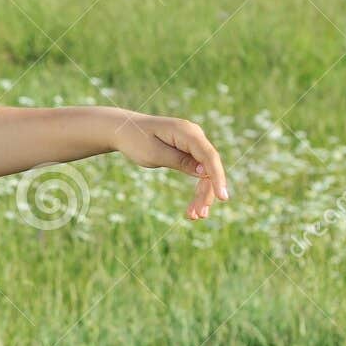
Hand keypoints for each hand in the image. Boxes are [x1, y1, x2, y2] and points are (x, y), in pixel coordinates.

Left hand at [112, 112, 230, 220]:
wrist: (122, 129)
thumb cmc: (135, 140)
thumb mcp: (154, 153)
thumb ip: (179, 161)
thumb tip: (204, 172)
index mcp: (186, 132)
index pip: (209, 156)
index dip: (217, 177)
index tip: (223, 198)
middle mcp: (194, 135)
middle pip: (209, 166)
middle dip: (206, 192)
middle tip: (199, 215)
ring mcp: (192, 143)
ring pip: (205, 171)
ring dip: (201, 194)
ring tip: (194, 216)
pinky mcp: (188, 150)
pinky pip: (197, 170)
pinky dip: (196, 188)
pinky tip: (192, 207)